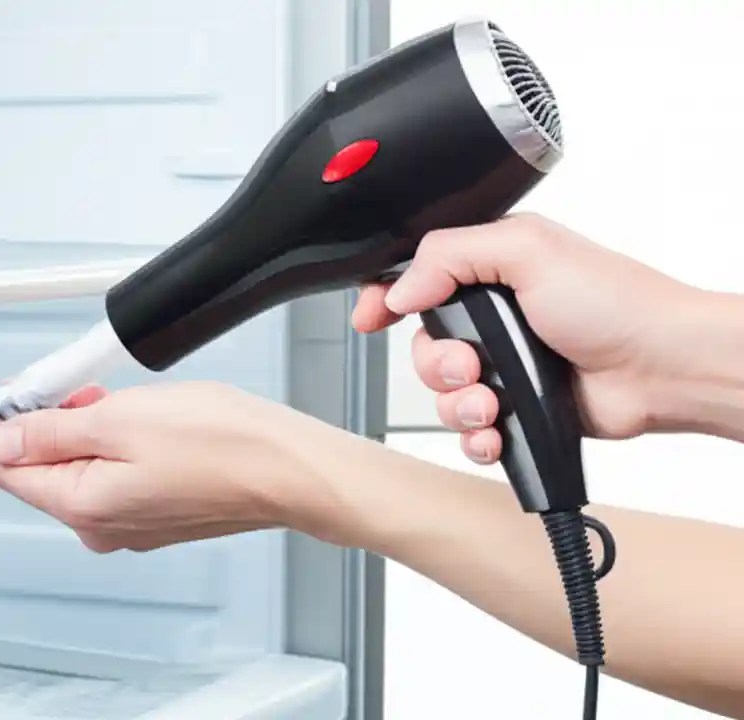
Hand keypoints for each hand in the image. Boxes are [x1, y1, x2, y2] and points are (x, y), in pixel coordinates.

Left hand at [0, 382, 318, 552]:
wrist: (289, 469)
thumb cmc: (220, 444)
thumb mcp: (118, 419)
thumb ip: (51, 430)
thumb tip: (6, 436)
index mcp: (82, 508)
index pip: (7, 469)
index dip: (11, 422)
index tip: (31, 388)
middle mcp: (101, 526)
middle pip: (44, 469)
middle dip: (54, 421)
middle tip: (85, 385)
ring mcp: (131, 523)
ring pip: (82, 467)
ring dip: (89, 428)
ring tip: (126, 400)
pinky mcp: (159, 513)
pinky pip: (117, 474)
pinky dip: (119, 443)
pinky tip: (147, 419)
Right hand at [352, 213, 699, 463]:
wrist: (663, 368)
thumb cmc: (617, 302)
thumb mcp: (527, 249)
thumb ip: (451, 255)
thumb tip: (400, 289)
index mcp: (489, 269)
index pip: (415, 279)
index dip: (385, 299)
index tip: (372, 318)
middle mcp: (494, 317)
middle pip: (422, 347)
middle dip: (436, 364)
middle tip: (469, 365)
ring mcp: (505, 365)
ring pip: (442, 395)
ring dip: (458, 405)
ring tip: (492, 403)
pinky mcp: (518, 409)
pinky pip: (470, 433)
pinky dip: (476, 438)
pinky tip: (495, 432)